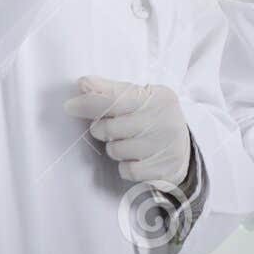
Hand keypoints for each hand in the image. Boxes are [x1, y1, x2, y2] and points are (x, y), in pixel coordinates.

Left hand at [65, 76, 191, 189]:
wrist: (183, 150)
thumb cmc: (153, 118)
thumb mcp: (140, 97)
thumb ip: (111, 91)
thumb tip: (83, 83)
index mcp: (158, 97)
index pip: (116, 99)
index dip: (90, 103)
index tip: (70, 106)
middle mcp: (163, 119)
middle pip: (110, 128)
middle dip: (102, 129)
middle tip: (109, 128)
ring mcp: (163, 146)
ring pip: (116, 150)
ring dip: (115, 148)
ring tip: (128, 142)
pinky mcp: (160, 169)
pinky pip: (126, 170)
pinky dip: (125, 166)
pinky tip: (136, 158)